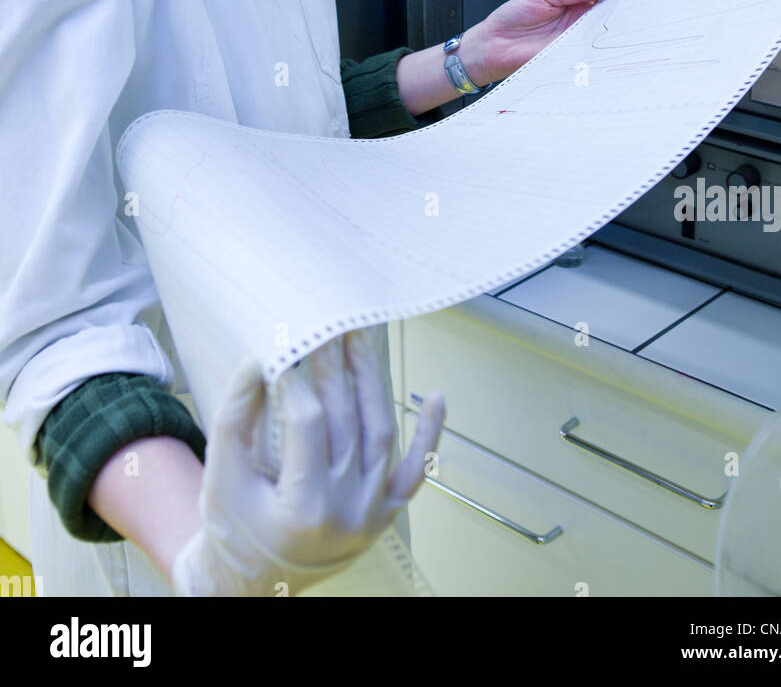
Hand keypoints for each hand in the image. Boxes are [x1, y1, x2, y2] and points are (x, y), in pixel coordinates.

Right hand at [172, 332, 444, 596]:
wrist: (250, 582)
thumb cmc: (231, 526)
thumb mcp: (220, 474)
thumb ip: (235, 415)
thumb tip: (258, 359)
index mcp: (303, 509)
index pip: (306, 423)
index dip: (294, 379)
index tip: (285, 343)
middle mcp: (346, 513)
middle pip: (345, 420)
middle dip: (333, 367)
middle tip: (327, 323)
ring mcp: (370, 515)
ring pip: (378, 434)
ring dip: (371, 382)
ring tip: (360, 339)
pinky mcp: (383, 516)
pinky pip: (414, 473)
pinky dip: (428, 435)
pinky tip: (436, 396)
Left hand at [466, 0, 615, 85]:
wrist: (493, 44)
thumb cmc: (511, 18)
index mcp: (571, 5)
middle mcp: (575, 24)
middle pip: (604, 17)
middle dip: (617, 10)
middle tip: (631, 2)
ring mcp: (573, 41)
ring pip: (600, 34)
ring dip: (610, 28)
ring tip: (621, 17)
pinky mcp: (569, 56)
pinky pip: (588, 51)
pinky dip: (597, 45)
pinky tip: (603, 36)